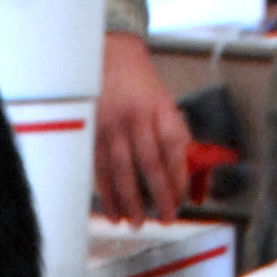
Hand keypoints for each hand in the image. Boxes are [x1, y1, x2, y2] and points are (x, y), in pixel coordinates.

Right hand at [96, 26, 193, 223]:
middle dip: (159, 195)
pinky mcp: (92, 134)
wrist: (108, 54)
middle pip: (149, 164)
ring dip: (130, 201)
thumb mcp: (162, 101)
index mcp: (159, 107)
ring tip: (137, 222)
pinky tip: (114, 211)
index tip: (181, 199)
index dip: (178, 177)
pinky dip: (108, 194)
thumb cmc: (139, 81)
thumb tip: (183, 174)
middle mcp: (135, 116)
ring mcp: (111, 126)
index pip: (174, 147)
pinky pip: (100, 171)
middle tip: (165, 218)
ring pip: (122, 171)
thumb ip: (172, 134)